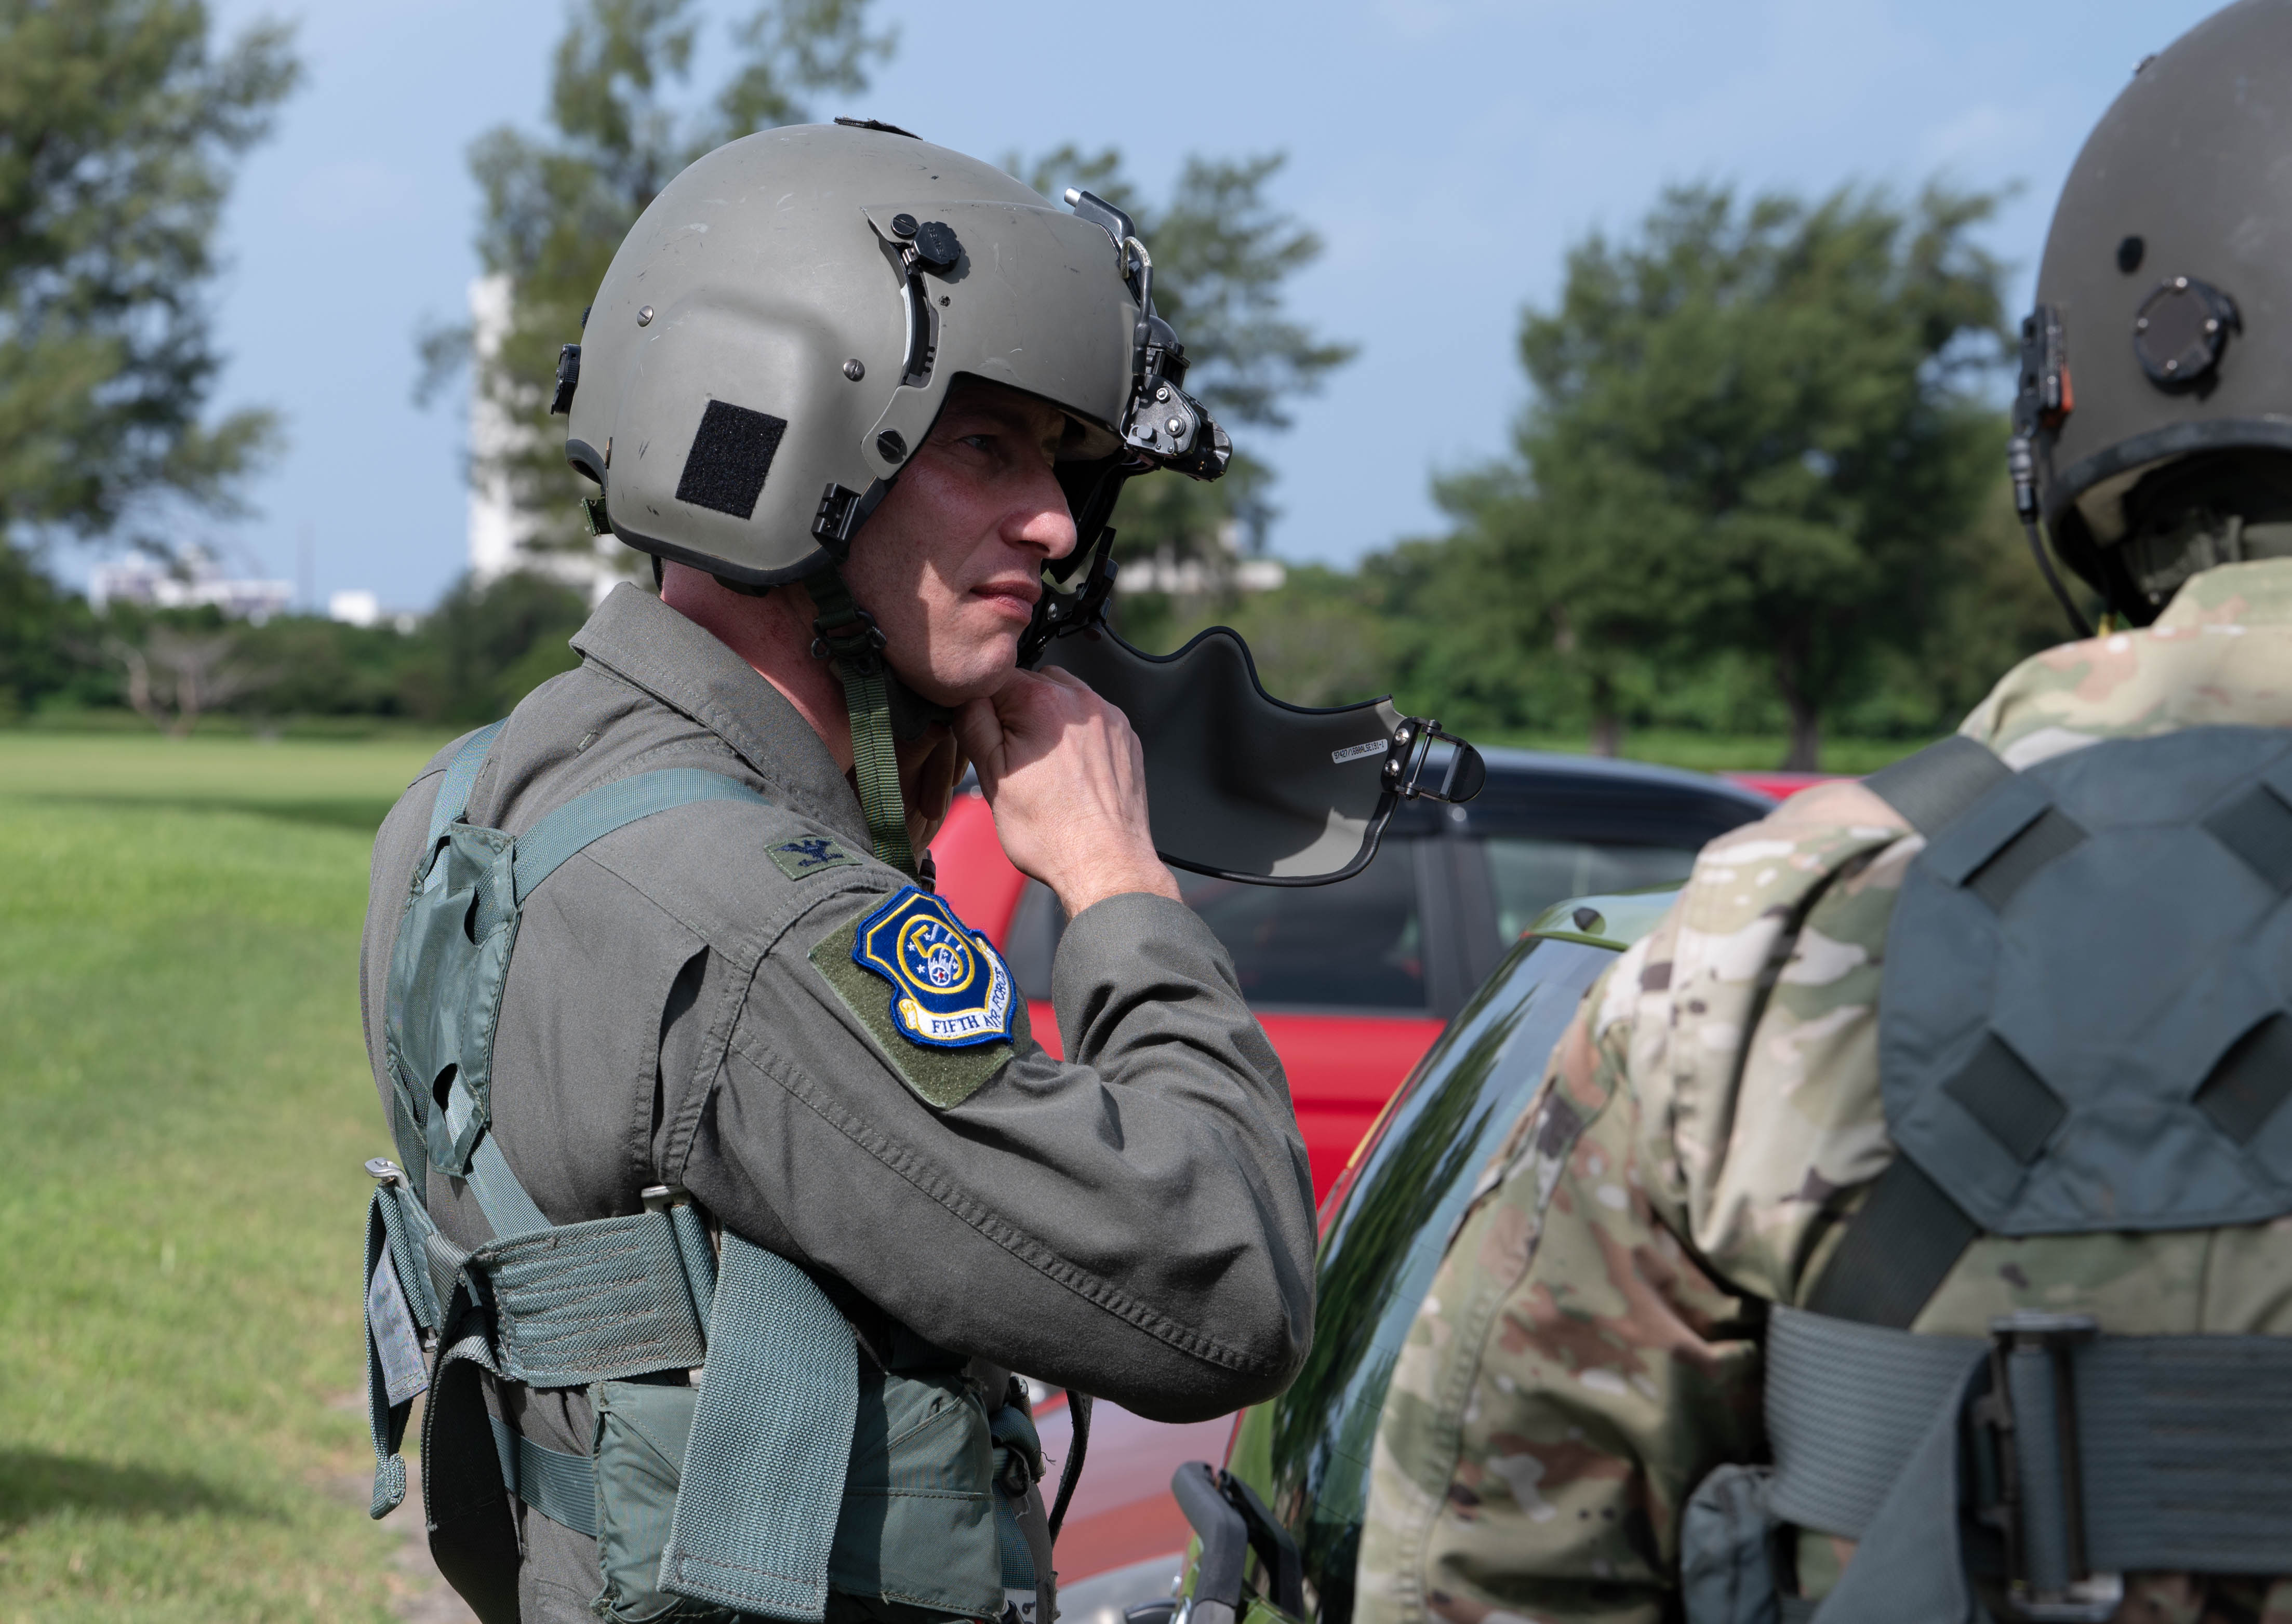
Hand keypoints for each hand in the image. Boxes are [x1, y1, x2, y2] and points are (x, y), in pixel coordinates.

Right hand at [955, 666, 1178, 916]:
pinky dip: (1077, 737)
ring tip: (1044, 767)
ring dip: (1048, 721)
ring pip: (1064, 699)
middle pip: (1032, 683)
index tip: (987, 736)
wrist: (1105, 865)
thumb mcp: (992, 777)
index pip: (996, 678)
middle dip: (1018, 711)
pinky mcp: (1126, 738)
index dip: (984, 707)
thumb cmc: (1050, 833)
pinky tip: (1070, 772)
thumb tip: (965, 696)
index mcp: (1041, 702)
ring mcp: (1109, 718)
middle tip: (1015, 757)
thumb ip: (973, 724)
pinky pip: (1092, 721)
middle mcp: (1080, 701)